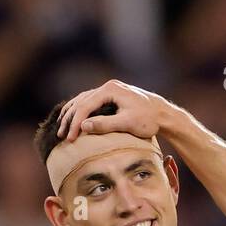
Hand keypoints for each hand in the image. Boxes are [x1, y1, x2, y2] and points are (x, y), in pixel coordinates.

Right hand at [57, 79, 173, 142]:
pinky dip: (79, 111)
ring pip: (82, 101)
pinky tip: (73, 121)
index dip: (76, 123)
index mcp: (110, 89)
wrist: (162, 114)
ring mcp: (108, 90)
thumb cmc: (148, 119)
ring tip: (63, 130)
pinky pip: (89, 102)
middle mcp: (107, 87)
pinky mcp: (110, 96)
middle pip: (81, 101)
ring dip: (71, 115)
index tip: (71, 138)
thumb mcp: (128, 123)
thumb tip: (83, 126)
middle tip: (62, 136)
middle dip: (70, 119)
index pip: (86, 105)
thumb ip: (106, 124)